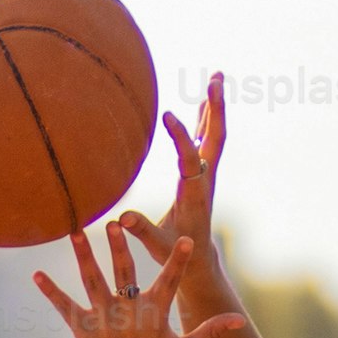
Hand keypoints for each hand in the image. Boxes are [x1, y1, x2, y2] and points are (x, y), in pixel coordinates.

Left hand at [33, 222, 242, 337]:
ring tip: (74, 233)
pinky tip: (35, 274)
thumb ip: (212, 331)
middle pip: (123, 272)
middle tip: (114, 223)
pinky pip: (63, 306)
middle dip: (119, 246)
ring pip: (92, 281)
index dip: (177, 261)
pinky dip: (49, 291)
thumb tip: (240, 321)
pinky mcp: (82, 330)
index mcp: (154, 315)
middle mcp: (127, 313)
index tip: (182, 240)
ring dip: (83, 256)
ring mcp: (103, 320)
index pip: (169, 281)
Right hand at [111, 73, 230, 301]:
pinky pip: (204, 141)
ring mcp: (204, 174)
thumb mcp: (157, 246)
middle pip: (214, 138)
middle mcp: (204, 178)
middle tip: (215, 79)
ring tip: (215, 77)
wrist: (198, 260)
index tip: (167, 114)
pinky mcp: (200, 174)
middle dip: (216, 108)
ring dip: (214, 107)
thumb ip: (142, 230)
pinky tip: (204, 104)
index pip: (189, 159)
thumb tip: (121, 218)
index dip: (180, 137)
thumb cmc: (176, 253)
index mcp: (194, 194)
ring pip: (212, 135)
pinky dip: (204, 120)